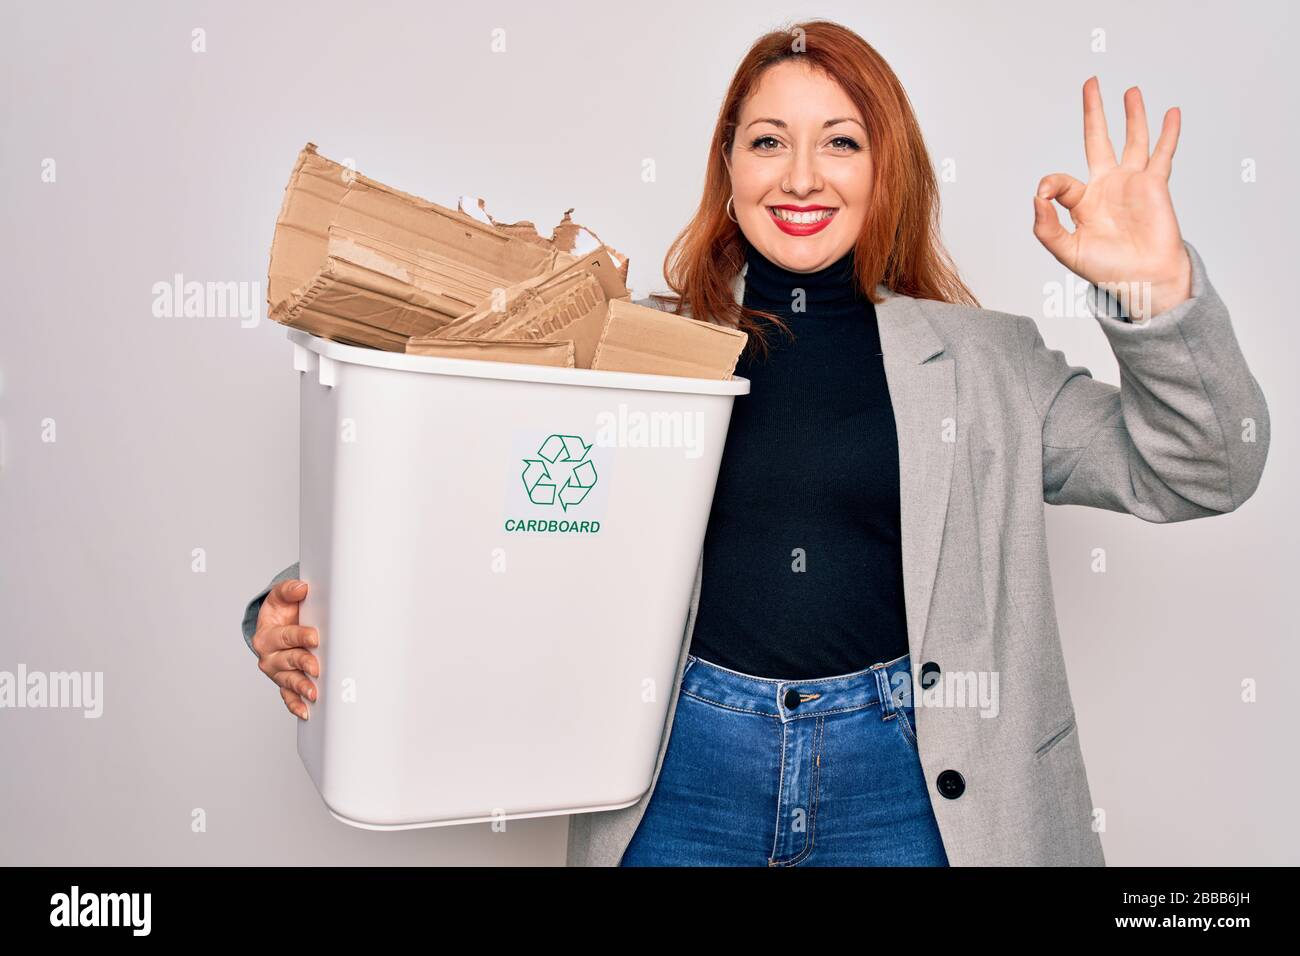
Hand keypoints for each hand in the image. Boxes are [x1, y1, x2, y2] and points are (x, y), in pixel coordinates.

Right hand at [251, 579, 318, 719]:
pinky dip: (295, 704)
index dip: (300, 636)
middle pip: (288, 661)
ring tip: (313, 693)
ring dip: (301, 687)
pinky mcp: (285, 683)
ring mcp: (277, 672)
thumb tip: (301, 588)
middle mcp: (269, 657)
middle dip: (302, 664)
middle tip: (316, 668)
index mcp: (267, 636)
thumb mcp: (281, 596)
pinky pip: (288, 696)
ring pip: (289, 681)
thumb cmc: (282, 612)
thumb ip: (289, 590)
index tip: (314, 638)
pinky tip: (306, 711)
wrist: (277, 626)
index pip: (285, 637)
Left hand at [1033, 77, 1192, 319]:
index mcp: (1081, 202)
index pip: (1060, 181)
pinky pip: (1162, 153)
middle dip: (1094, 112)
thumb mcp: (1066, 251)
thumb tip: (1037, 196)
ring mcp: (1132, 183)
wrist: (1142, 280)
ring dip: (1132, 115)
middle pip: (1098, 140)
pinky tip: (1171, 112)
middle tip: (1091, 83)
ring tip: (1130, 91)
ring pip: (1132, 139)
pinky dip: (1168, 133)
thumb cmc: (1106, 270)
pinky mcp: (1155, 184)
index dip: (1050, 185)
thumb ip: (1046, 226)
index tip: (1045, 194)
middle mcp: (1106, 187)